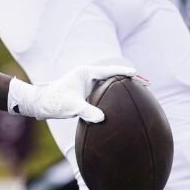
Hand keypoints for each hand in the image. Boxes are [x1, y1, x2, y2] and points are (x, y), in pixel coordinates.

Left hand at [6, 61, 134, 121]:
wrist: (41, 105)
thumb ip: (86, 111)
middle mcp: (89, 76)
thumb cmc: (54, 102)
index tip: (136, 74)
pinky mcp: (88, 93)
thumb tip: (101, 118)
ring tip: (142, 91)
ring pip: (110, 84)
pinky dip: (117, 95)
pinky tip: (125, 103)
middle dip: (130, 79)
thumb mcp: (71, 107)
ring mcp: (89, 84)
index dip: (124, 72)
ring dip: (124, 87)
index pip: (110, 71)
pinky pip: (106, 92)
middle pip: (114, 76)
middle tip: (147, 83)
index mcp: (86, 72)